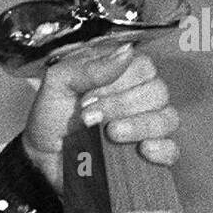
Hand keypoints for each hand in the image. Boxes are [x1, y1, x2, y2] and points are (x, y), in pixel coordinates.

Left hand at [20, 42, 180, 193]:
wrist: (40, 160)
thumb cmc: (51, 119)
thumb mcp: (58, 85)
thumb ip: (89, 68)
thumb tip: (125, 52)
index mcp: (121, 77)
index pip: (144, 67)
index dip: (119, 82)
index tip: (86, 99)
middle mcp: (139, 99)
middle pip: (158, 92)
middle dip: (122, 105)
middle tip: (89, 118)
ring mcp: (146, 129)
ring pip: (168, 119)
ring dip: (139, 125)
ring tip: (110, 134)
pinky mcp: (148, 158)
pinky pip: (172, 151)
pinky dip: (162, 149)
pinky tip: (142, 150)